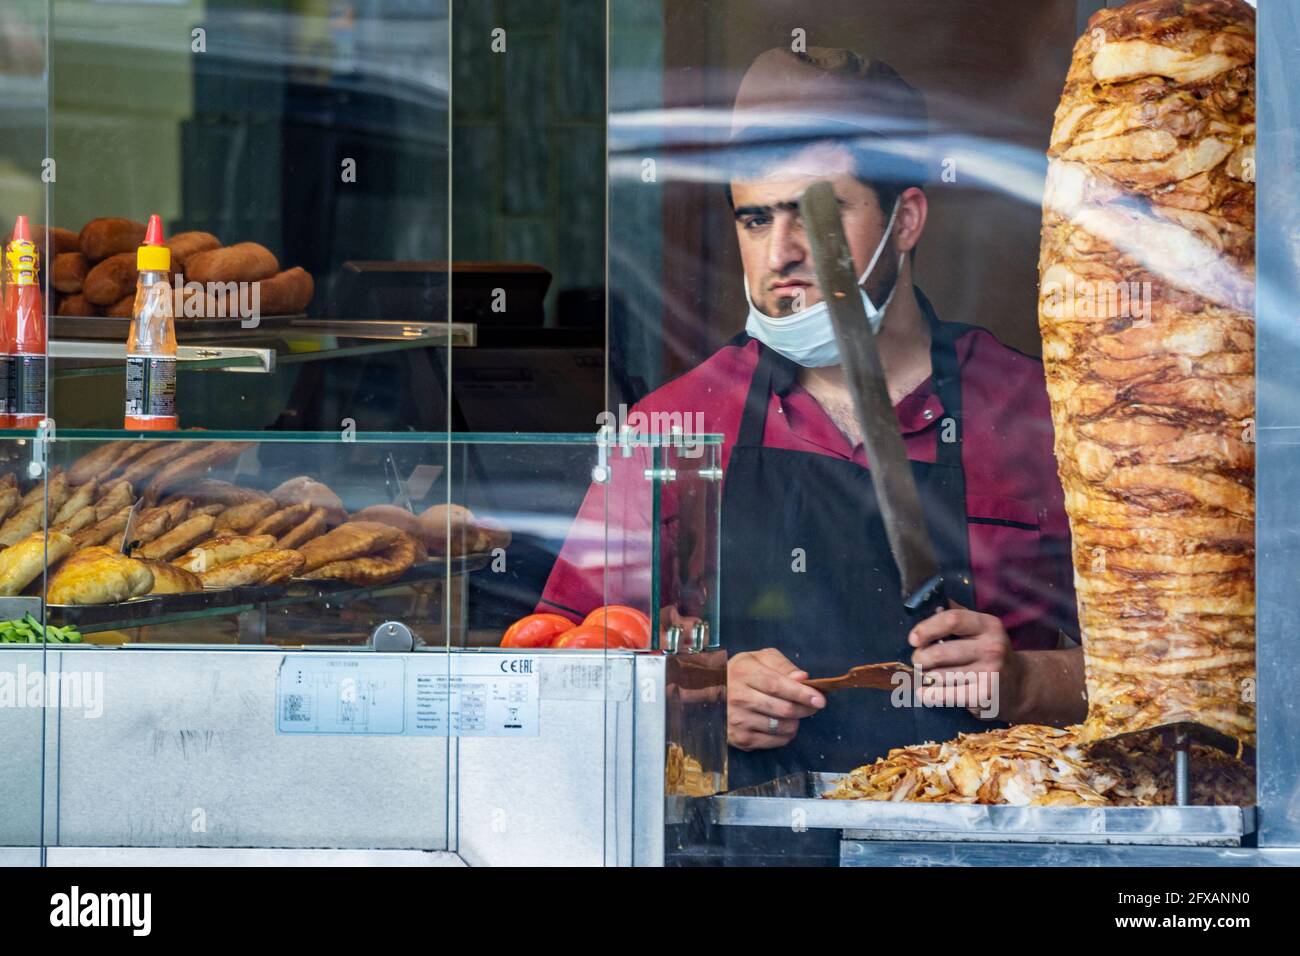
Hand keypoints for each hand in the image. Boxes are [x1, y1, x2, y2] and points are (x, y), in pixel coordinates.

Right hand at [727, 648, 825, 749]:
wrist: (708, 693)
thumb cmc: (739, 673)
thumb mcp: (757, 659)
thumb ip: (782, 665)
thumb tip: (802, 678)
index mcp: (744, 674)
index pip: (778, 686)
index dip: (801, 693)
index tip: (820, 699)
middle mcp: (738, 698)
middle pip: (783, 709)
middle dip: (805, 709)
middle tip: (813, 706)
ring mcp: (738, 721)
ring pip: (782, 727)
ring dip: (795, 721)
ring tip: (793, 713)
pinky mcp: (740, 739)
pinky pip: (775, 741)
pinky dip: (786, 734)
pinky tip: (782, 724)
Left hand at [907, 608, 1024, 719]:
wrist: (1019, 685)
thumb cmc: (988, 652)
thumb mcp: (980, 629)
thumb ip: (956, 616)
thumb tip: (928, 605)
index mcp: (988, 625)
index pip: (951, 620)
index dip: (926, 629)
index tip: (913, 639)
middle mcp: (992, 648)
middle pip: (940, 652)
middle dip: (921, 658)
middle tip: (918, 661)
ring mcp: (990, 673)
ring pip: (939, 675)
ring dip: (925, 676)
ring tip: (926, 675)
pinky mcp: (984, 695)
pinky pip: (946, 695)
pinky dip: (929, 694)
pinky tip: (924, 692)